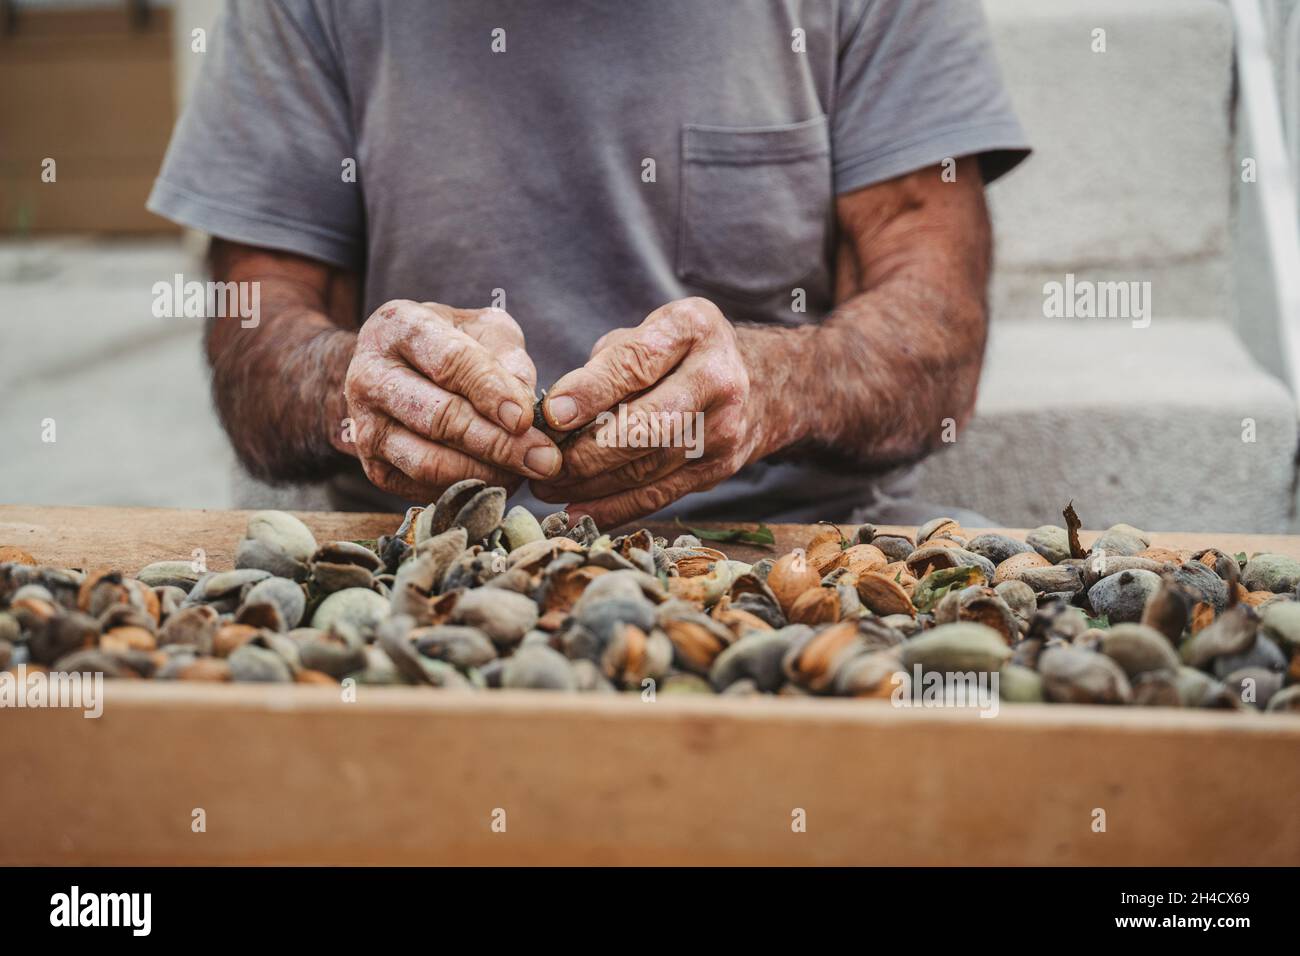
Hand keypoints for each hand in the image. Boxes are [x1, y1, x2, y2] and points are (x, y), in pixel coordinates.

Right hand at [341, 300, 561, 499]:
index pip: (451, 361)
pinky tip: (500, 480)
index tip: (526, 418)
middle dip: (499, 444)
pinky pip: (425, 488)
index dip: (492, 392)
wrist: (396, 369)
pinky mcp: (373, 467)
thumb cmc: (450, 344)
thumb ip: (508, 357)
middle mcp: (370, 375)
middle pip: (440, 418)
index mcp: (400, 327)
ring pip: (429, 462)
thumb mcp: (484, 330)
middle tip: (544, 459)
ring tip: (526, 473)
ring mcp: (366, 426)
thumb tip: (526, 405)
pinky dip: (468, 489)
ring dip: (486, 473)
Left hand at [532, 297, 804, 525]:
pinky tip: (576, 512)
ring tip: (546, 488)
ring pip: (648, 467)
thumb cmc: (679, 353)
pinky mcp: (718, 469)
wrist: (756, 383)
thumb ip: (605, 364)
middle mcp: (718, 379)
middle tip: (542, 462)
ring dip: (590, 484)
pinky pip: (659, 495)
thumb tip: (555, 414)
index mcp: (695, 328)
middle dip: (588, 450)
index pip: (638, 363)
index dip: (591, 391)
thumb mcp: (648, 332)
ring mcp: (724, 430)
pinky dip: (614, 509)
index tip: (551, 414)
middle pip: (647, 424)